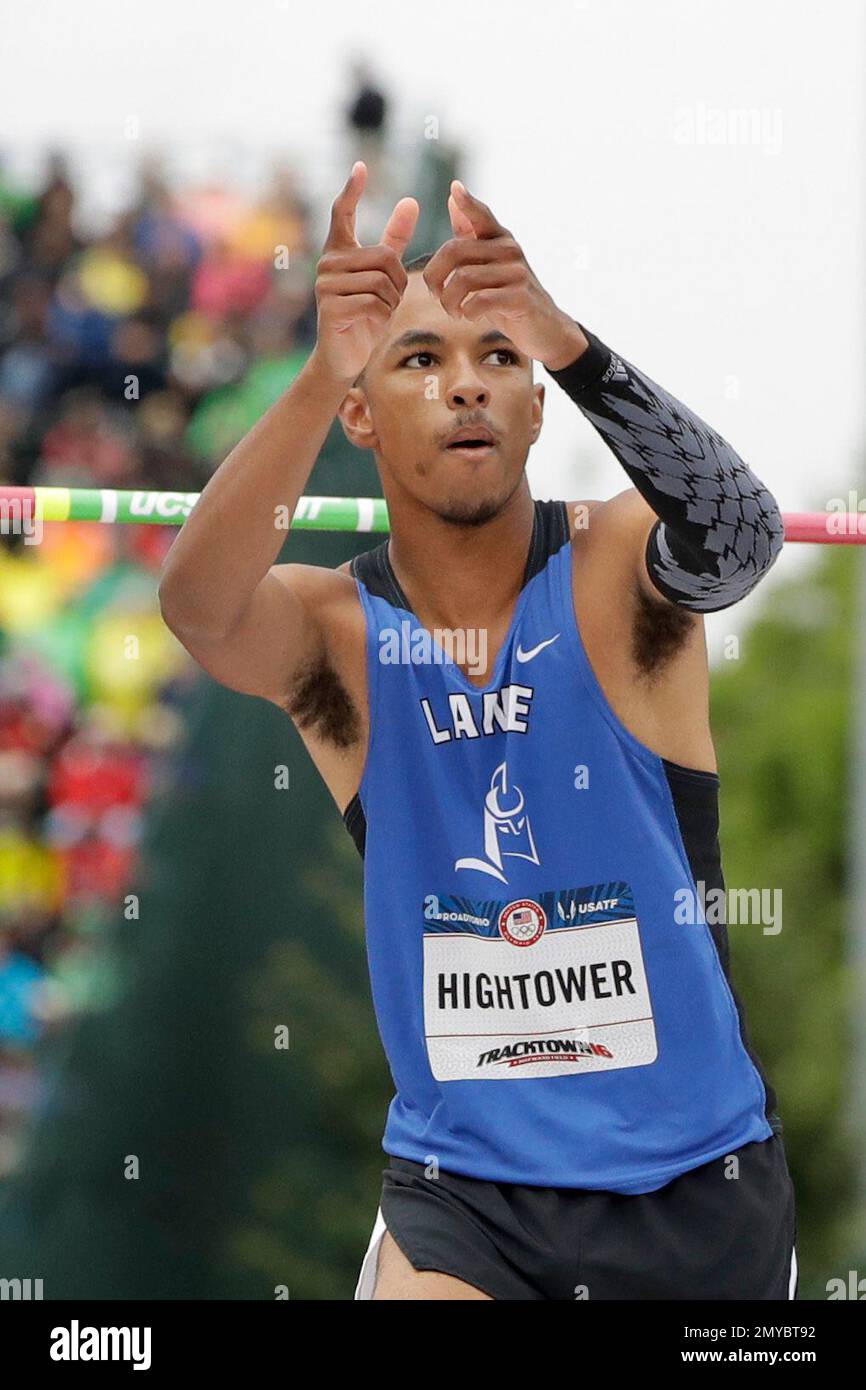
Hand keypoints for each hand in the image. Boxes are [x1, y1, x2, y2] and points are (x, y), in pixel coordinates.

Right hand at [313, 162, 418, 382]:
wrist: (343, 355)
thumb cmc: (364, 312)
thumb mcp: (382, 274)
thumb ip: (393, 240)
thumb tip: (411, 201)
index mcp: (338, 250)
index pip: (341, 212)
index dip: (352, 190)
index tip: (361, 167)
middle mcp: (327, 262)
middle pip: (383, 257)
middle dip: (398, 281)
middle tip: (389, 298)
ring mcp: (325, 283)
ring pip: (381, 281)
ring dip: (392, 300)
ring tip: (379, 310)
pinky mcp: (330, 305)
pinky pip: (374, 302)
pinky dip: (383, 314)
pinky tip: (372, 322)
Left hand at [423, 181, 587, 370]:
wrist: (545, 329)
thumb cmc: (510, 296)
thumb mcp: (490, 264)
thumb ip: (470, 234)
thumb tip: (452, 198)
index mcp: (500, 239)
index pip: (482, 215)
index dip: (468, 203)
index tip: (455, 188)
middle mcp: (509, 250)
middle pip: (454, 251)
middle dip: (434, 276)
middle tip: (435, 295)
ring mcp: (517, 272)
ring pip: (463, 279)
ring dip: (449, 301)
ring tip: (453, 311)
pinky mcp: (521, 297)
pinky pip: (480, 300)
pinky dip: (467, 312)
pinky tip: (469, 316)